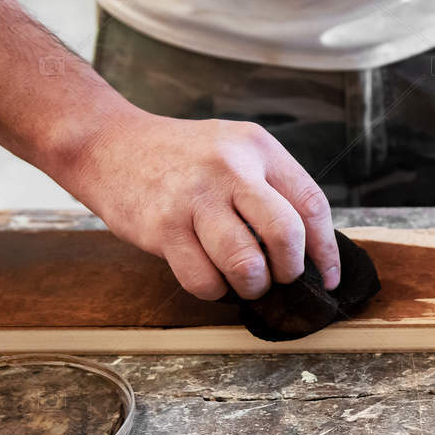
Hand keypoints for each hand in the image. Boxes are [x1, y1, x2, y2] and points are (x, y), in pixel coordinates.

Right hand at [57, 108, 339, 300]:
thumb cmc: (181, 157)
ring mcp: (195, 198)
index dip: (326, 251)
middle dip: (289, 270)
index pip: (311, 205)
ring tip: (245, 281)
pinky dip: (214, 290)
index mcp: (258, 148)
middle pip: (285, 234)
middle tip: (280, 277)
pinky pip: (203, 280)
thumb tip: (309, 250)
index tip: (326, 278)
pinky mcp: (163, 227)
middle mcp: (230, 169)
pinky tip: (211, 276)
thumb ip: (272, 189)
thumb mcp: (235, 150)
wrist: (108, 143)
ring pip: (245, 264)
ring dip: (252, 286)